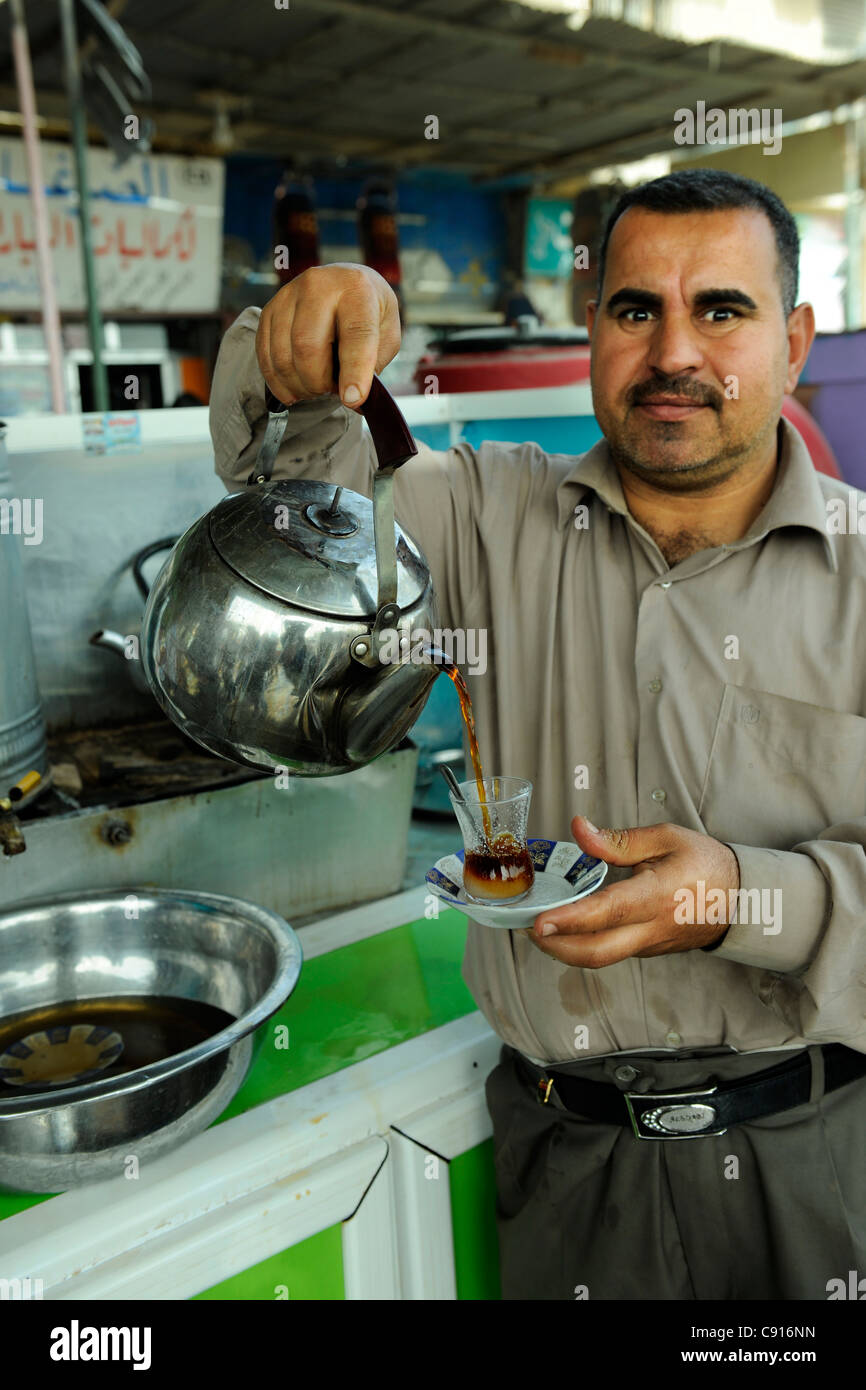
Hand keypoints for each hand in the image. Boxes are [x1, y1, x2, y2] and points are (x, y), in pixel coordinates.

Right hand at [255, 263, 401, 410]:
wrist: (343, 285)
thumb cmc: (368, 314)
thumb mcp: (386, 334)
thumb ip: (373, 366)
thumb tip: (353, 401)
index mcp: (356, 288)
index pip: (356, 334)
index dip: (354, 371)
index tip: (352, 399)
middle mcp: (318, 285)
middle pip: (307, 347)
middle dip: (318, 383)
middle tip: (331, 391)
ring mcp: (289, 296)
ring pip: (283, 355)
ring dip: (299, 385)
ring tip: (315, 388)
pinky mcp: (269, 310)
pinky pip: (265, 356)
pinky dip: (278, 382)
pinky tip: (294, 389)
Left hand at [526, 816, 738, 966]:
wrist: (743, 899)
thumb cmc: (705, 863)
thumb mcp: (667, 838)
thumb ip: (619, 840)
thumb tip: (580, 829)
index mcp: (656, 896)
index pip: (607, 913)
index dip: (570, 920)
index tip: (539, 921)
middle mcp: (651, 928)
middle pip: (597, 953)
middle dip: (556, 946)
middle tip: (529, 929)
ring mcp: (650, 945)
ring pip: (602, 958)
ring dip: (566, 949)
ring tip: (540, 928)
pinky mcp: (648, 950)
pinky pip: (612, 953)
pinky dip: (584, 945)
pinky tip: (569, 928)